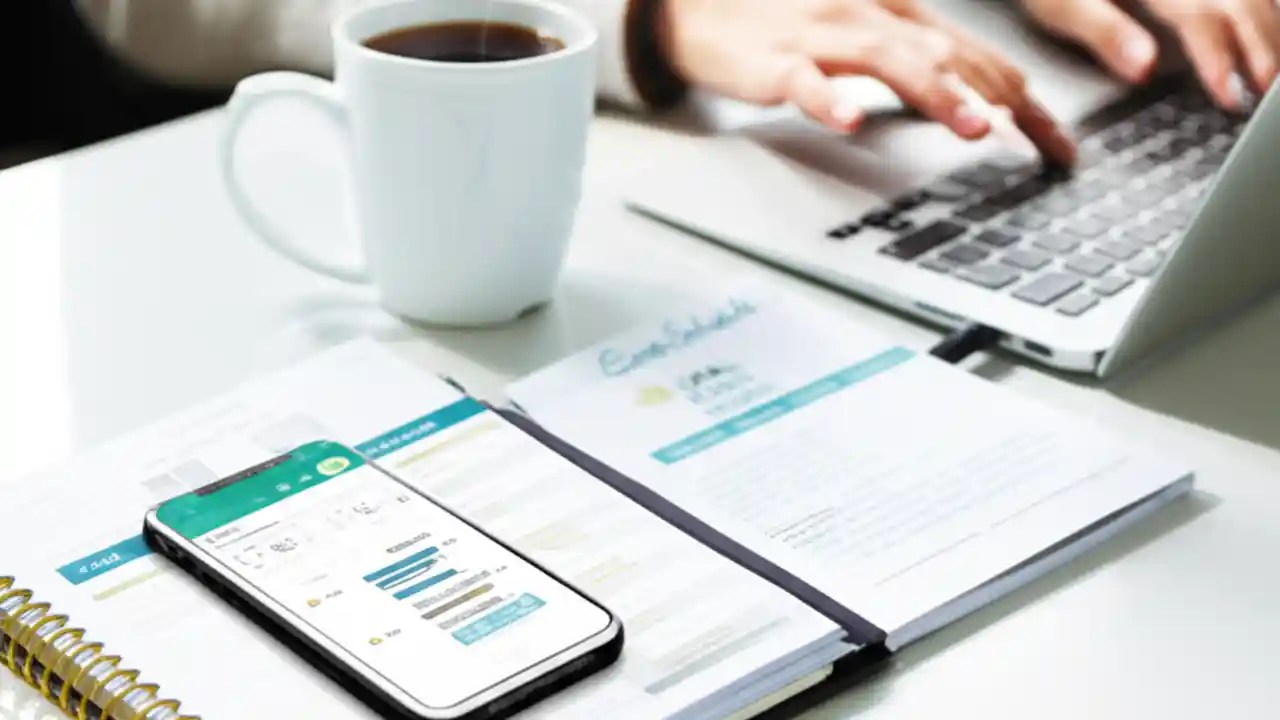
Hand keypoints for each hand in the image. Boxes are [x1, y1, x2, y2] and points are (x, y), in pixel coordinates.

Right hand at [654, 0, 1075, 163]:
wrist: (703, 9)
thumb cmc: (787, 25)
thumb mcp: (864, 33)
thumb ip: (918, 57)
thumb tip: (981, 95)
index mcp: (896, 13)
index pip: (974, 54)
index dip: (1022, 99)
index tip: (1060, 147)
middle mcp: (867, 16)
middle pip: (944, 54)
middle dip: (995, 96)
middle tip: (1039, 140)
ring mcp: (820, 36)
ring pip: (886, 59)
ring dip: (934, 92)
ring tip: (970, 127)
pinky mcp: (774, 61)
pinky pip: (803, 81)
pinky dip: (827, 99)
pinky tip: (848, 121)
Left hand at [1023, 0, 1279, 108]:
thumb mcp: (1061, 5)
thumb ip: (1104, 34)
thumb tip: (1144, 68)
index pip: (1201, 14)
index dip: (1219, 55)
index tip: (1230, 95)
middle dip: (1261, 44)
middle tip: (1268, 90)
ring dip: (1269, 27)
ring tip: (1274, 73)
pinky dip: (1262, 9)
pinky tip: (1267, 29)